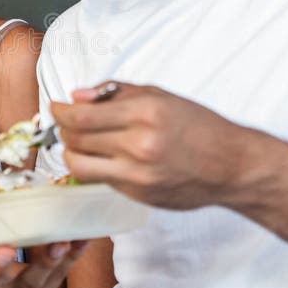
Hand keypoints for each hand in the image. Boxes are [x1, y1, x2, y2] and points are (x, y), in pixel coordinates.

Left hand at [52, 82, 249, 210]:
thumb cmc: (198, 125)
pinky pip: (100, 180)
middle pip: (76, 140)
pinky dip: (93, 167)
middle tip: (64, 122)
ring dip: (70, 152)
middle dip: (62, 129)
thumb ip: (115, 93)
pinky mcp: (138, 195)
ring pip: (79, 166)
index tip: (56, 107)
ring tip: (77, 142)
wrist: (231, 165)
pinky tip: (101, 157)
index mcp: (145, 114)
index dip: (60, 111)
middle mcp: (139, 145)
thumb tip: (77, 96)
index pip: (82, 116)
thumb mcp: (160, 95)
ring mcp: (138, 174)